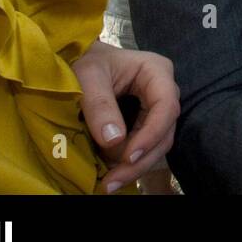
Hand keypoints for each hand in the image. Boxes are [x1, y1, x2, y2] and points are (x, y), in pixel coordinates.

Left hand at [71, 41, 178, 193]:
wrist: (76, 60)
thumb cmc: (83, 59)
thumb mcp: (87, 76)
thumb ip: (99, 105)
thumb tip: (113, 141)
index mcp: (156, 71)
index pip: (166, 106)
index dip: (152, 134)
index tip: (128, 156)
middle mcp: (162, 91)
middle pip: (165, 131)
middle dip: (141, 159)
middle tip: (113, 181)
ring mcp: (155, 108)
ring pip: (157, 144)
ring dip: (135, 166)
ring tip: (108, 183)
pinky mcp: (144, 122)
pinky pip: (143, 146)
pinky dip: (128, 163)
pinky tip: (111, 175)